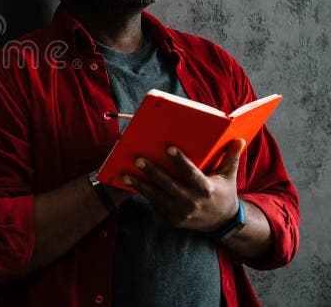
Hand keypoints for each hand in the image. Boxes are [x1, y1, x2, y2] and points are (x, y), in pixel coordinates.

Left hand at [122, 139, 245, 231]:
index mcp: (206, 189)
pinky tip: (130, 183)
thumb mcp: (229, 177)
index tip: (168, 148)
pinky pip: (156, 204)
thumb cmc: (224, 194)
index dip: (180, 161)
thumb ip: (231, 158)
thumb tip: (239, 140)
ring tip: (125, 173)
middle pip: (169, 184)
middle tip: (137, 159)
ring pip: (157, 196)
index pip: (191, 173)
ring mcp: (181, 213)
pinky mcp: (172, 219)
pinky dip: (143, 194)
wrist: (222, 223)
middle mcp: (192, 202)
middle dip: (152, 171)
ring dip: (140, 184)